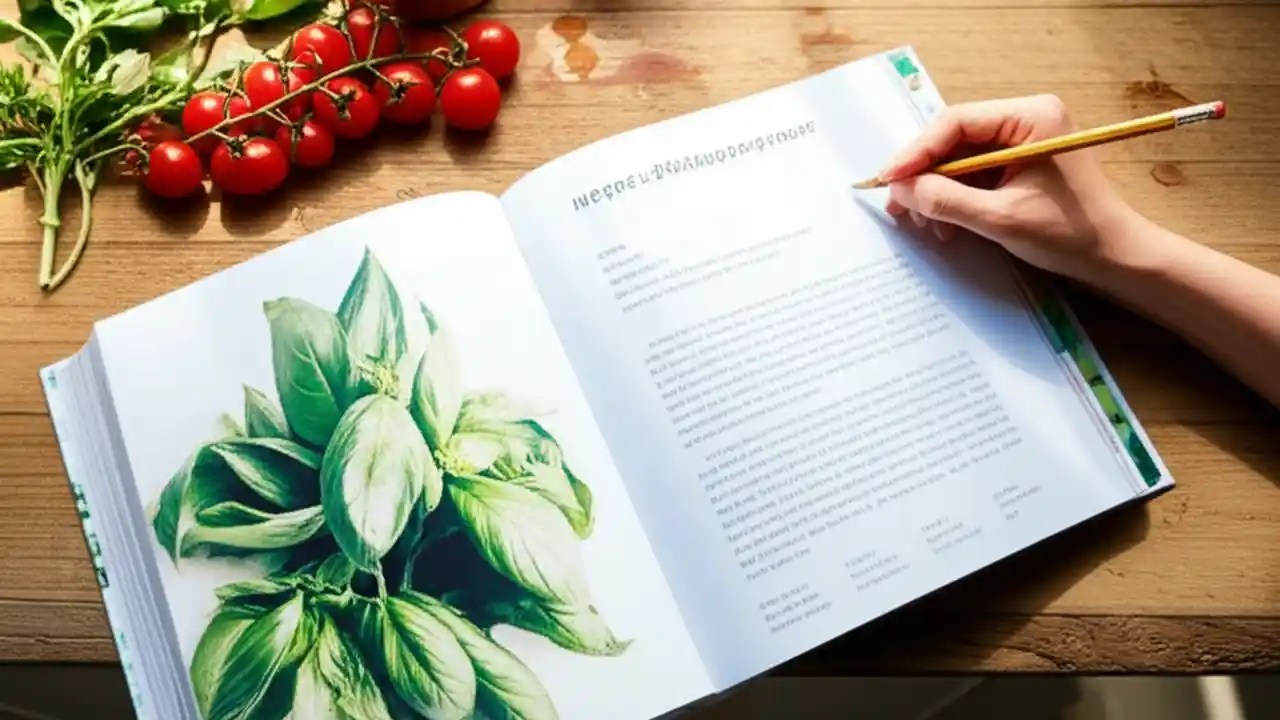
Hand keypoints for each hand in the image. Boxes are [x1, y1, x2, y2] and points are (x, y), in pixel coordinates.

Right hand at [881, 94, 1142, 282]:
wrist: (1115, 258)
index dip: (916, 152)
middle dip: (923, 175)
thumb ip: (946, 200)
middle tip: (897, 205)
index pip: (956, 122)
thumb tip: (901, 189)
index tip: (888, 180)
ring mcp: (1023, 141)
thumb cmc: (1069, 234)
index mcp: (1031, 116)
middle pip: (954, 139)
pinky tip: (944, 225)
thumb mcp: (1000, 218)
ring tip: (921, 223)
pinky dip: (954, 199)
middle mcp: (1026, 119)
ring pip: (960, 159)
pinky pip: (974, 174)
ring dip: (936, 191)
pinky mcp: (1020, 164)